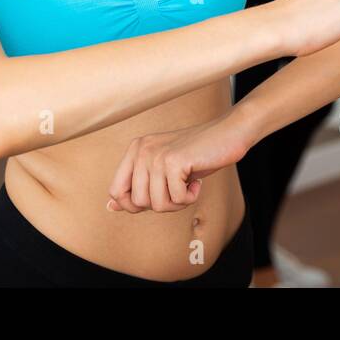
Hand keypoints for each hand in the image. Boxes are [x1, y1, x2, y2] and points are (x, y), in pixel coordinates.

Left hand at [106, 115, 249, 213]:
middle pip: (137, 202)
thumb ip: (138, 185)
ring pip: (156, 204)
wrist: (229, 133)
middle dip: (161, 203)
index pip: (115, 190)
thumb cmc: (198, 153)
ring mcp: (156, 154)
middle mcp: (142, 149)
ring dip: (177, 202)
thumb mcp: (164, 170)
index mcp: (136, 149)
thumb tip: (110, 207)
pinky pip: (176, 199)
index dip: (133, 204)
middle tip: (178, 188)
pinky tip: (197, 181)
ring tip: (188, 184)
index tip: (158, 195)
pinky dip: (190, 197)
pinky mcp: (173, 161)